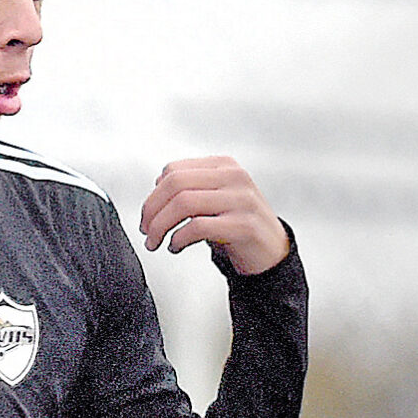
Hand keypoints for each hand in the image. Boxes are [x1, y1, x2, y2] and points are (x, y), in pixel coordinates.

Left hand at [139, 156, 289, 274]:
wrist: (271, 251)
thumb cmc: (238, 226)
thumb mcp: (215, 198)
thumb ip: (190, 188)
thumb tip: (156, 186)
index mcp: (224, 165)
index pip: (174, 170)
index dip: (152, 195)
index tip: (147, 216)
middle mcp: (234, 177)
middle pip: (175, 184)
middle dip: (152, 210)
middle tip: (146, 231)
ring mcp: (241, 200)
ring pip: (183, 203)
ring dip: (160, 226)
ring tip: (155, 241)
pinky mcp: (244, 225)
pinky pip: (199, 227)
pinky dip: (178, 239)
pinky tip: (175, 247)